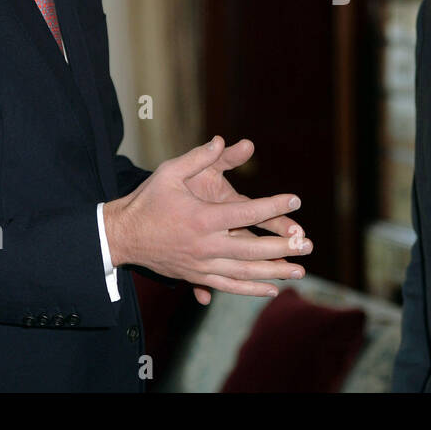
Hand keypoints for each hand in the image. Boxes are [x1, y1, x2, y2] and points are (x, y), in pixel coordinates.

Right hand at [104, 137, 312, 300]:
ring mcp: (202, 264)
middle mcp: (206, 244)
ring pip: (245, 272)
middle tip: (308, 244)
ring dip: (275, 272)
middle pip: (254, 248)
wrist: (123, 236)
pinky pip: (229, 286)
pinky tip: (271, 289)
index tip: (295, 200)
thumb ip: (198, 157)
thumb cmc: (148, 201)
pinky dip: (252, 289)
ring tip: (300, 271)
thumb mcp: (169, 172)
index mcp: (203, 217)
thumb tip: (221, 140)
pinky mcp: (196, 276)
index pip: (248, 211)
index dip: (274, 206)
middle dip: (284, 247)